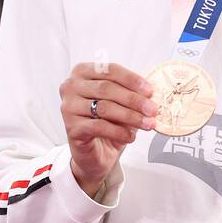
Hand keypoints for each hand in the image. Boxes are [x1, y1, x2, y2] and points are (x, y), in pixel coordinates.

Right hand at [59, 62, 155, 196]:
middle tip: (152, 109)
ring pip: (104, 107)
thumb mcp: (120, 103)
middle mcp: (71, 86)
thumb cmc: (107, 121)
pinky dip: (118, 131)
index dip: (132, 80)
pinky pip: (99, 126)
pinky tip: (131, 136)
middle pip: (106, 88)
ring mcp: (68, 107)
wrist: (95, 151)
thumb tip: (151, 92)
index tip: (150, 91)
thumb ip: (131, 92)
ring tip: (147, 124)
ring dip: (130, 116)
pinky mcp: (71, 127)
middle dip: (134, 99)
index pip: (109, 70)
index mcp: (83, 72)